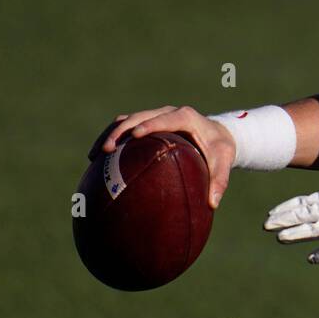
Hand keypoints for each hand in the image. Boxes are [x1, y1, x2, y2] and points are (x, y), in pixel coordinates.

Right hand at [91, 105, 236, 208]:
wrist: (216, 134)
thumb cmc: (220, 148)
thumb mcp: (224, 161)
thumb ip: (220, 180)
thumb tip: (213, 204)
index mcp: (184, 117)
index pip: (164, 118)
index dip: (149, 124)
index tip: (135, 135)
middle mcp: (166, 113)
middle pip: (138, 117)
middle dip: (120, 131)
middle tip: (106, 150)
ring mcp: (154, 117)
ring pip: (126, 120)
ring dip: (109, 135)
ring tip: (94, 156)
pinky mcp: (146, 124)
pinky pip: (124, 128)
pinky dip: (111, 140)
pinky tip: (98, 161)